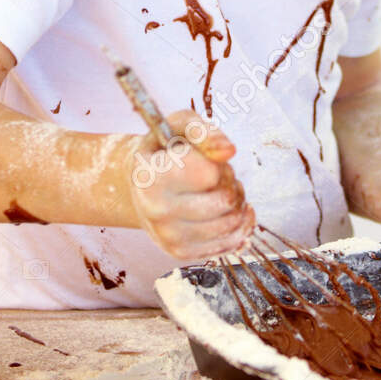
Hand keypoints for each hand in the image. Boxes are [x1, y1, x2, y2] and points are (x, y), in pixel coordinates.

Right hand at [125, 110, 255, 261]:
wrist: (141, 185)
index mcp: (151, 177)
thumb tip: (228, 151)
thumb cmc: (165, 150)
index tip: (203, 159)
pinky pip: (230, 243)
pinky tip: (229, 210)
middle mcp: (156, 211)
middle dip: (231, 182)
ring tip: (220, 190)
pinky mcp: (180, 253)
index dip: (217, 162)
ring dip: (237, 202)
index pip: (211, 173)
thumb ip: (204, 131)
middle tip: (217, 175)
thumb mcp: (179, 126)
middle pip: (225, 200)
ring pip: (232, 222)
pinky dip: (240, 224)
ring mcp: (167, 237)